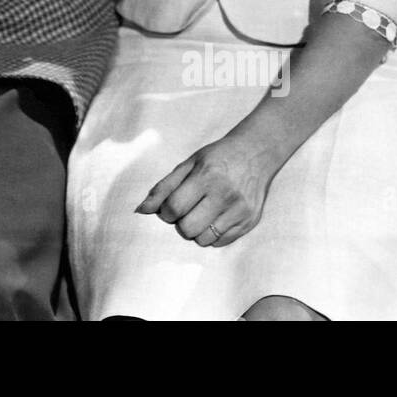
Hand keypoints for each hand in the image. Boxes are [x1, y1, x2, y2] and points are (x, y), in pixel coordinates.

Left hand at [135, 133, 282, 246]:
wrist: (255, 153)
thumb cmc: (216, 158)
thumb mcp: (188, 164)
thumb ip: (163, 188)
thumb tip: (141, 210)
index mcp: (206, 176)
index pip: (174, 207)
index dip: (165, 212)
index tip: (170, 206)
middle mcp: (225, 194)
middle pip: (187, 229)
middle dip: (180, 223)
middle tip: (186, 211)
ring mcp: (239, 210)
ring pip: (203, 239)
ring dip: (196, 230)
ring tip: (201, 214)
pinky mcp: (250, 222)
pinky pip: (220, 243)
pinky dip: (212, 234)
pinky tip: (215, 217)